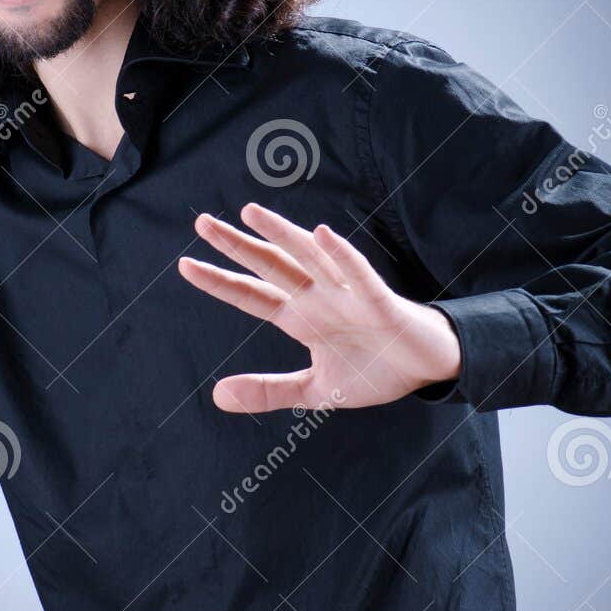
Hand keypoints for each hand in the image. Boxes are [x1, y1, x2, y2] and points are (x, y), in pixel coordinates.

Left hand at [177, 202, 460, 412]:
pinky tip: (321, 235)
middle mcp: (317, 298)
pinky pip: (357, 275)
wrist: (426, 371)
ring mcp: (346, 296)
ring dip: (281, 234)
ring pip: (308, 258)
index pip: (251, 296)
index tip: (184, 264)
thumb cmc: (373, 369)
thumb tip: (216, 396)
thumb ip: (268, 392)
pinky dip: (341, 255)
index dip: (219, 281)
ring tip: (250, 214)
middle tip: (200, 222)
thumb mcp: (314, 391)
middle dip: (237, 245)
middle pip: (270, 266)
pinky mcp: (378, 302)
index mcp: (300, 317)